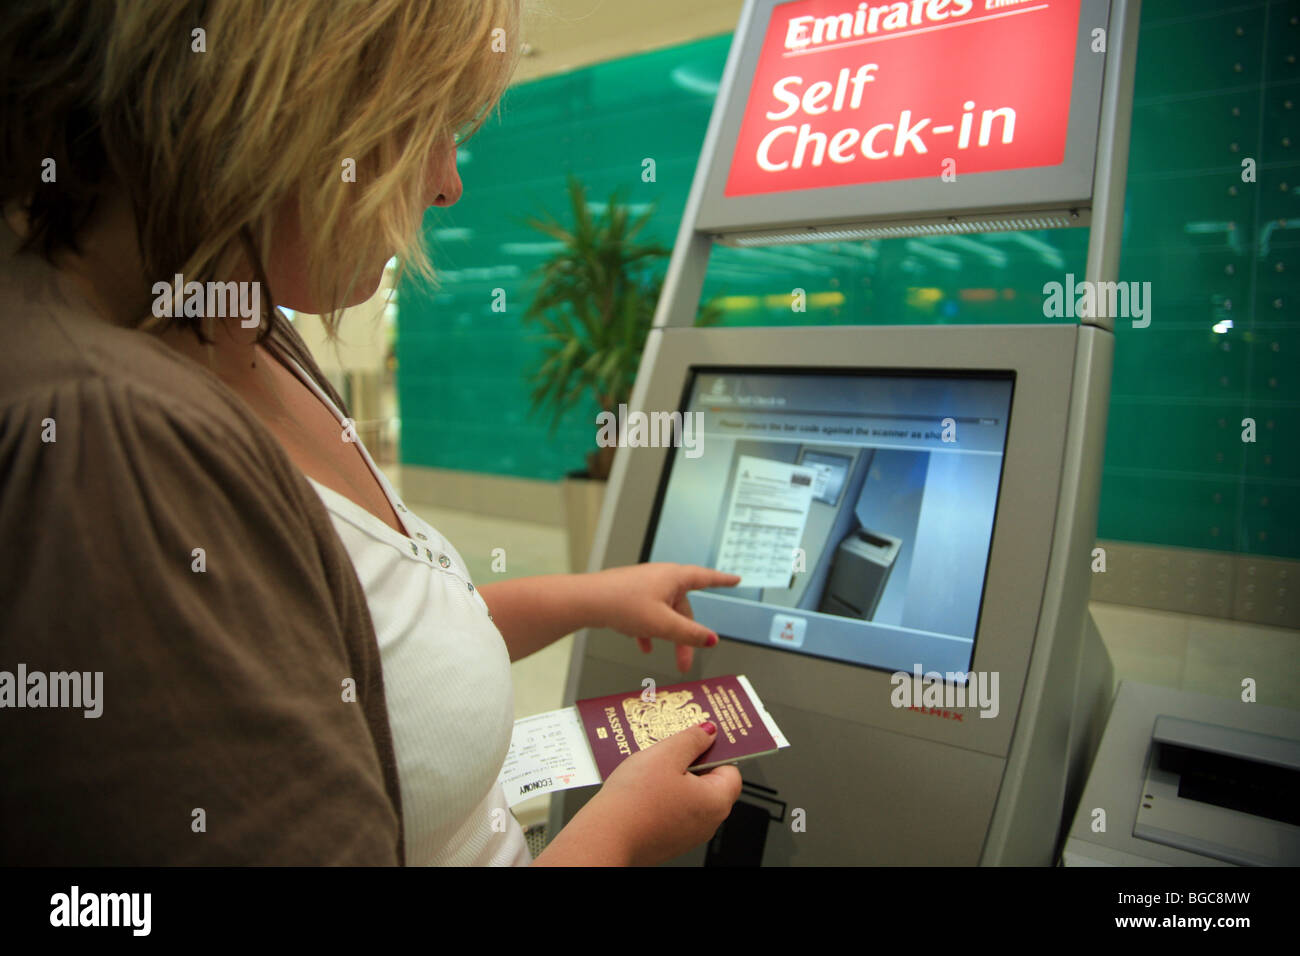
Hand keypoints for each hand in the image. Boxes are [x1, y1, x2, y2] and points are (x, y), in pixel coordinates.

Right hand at [553, 722, 742, 865]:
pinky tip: (641, 789)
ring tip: (649, 769)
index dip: (714, 750)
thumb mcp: (665, 755)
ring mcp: (687, 835)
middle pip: (709, 782)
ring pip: (687, 796)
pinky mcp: (667, 840)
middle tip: (668, 751)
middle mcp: (707, 823)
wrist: (604, 838)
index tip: (698, 737)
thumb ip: (692, 739)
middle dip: (689, 763)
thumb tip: (708, 732)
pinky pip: (671, 811)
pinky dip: (661, 798)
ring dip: (672, 780)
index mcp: (716, 801)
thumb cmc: (634, 802)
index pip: (731, 769)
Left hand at [592, 563, 741, 672]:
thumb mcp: (662, 624)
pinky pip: (647, 614)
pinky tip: (644, 646)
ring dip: (667, 636)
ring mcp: (643, 586)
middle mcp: (660, 578)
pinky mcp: (629, 595)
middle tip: (686, 662)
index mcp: (674, 578)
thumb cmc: (622, 604)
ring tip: (666, 658)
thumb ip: (689, 633)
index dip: (722, 581)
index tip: (735, 580)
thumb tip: (712, 639)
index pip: (706, 578)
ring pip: (665, 613)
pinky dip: (649, 630)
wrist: (586, 601)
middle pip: (683, 607)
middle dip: (686, 635)